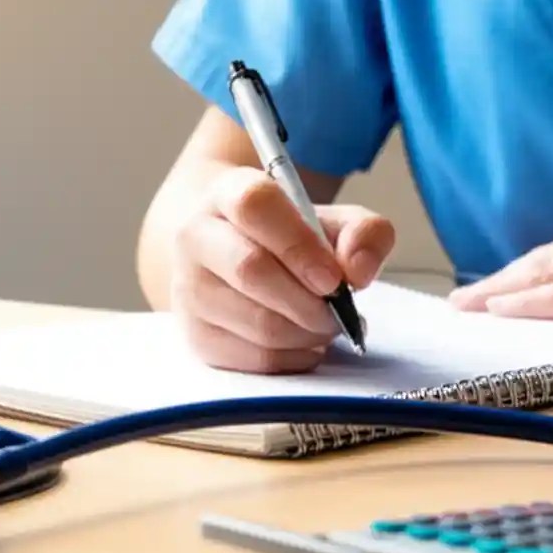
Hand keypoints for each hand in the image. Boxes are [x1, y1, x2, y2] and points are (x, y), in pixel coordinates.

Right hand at [172, 167, 394, 373]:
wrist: (226, 253)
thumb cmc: (283, 235)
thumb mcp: (330, 219)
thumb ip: (363, 233)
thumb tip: (358, 272)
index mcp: (227, 193)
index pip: (254, 207)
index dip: (298, 244)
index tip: (332, 278)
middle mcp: (195, 237)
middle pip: (250, 270)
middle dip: (309, 300)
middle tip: (339, 311)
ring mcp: (189, 289)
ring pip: (256, 323)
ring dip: (307, 333)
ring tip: (327, 325)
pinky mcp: (196, 335)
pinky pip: (254, 359)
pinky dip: (294, 358)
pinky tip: (306, 343)